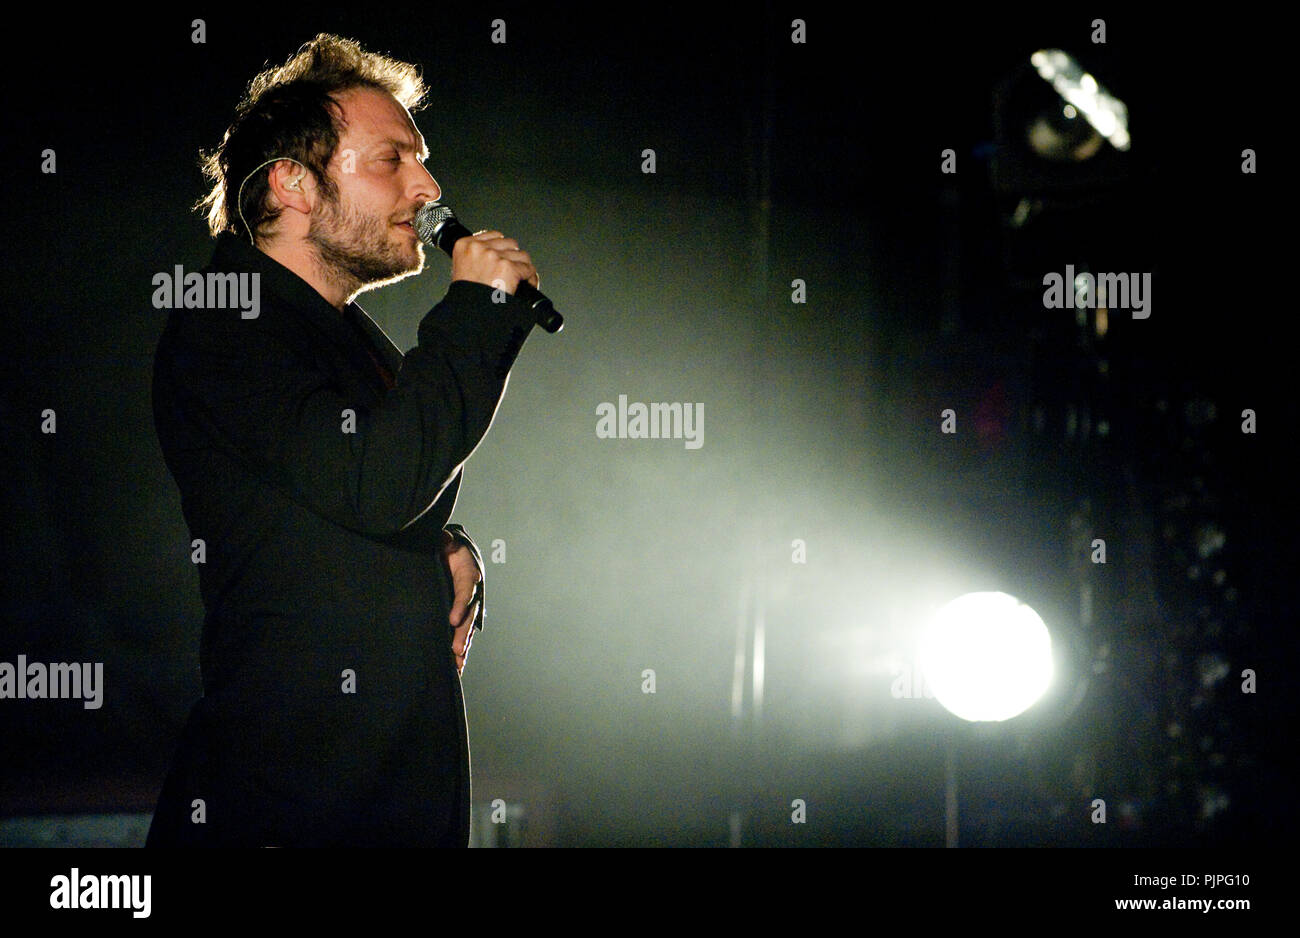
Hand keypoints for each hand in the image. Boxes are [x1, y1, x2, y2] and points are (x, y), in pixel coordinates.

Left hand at [442, 530, 482, 674]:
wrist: (460, 552)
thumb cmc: (452, 547)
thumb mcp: (448, 540)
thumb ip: (445, 540)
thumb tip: (444, 539)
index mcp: (470, 572)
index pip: (466, 590)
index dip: (460, 605)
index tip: (452, 619)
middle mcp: (474, 591)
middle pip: (470, 614)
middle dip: (463, 633)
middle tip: (456, 649)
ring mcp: (471, 604)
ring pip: (468, 627)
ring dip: (464, 645)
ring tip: (458, 663)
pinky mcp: (464, 613)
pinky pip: (464, 631)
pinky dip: (462, 648)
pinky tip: (457, 664)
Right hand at [450, 229, 539, 293]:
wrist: (469, 312)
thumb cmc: (466, 297)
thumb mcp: (462, 269)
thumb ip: (476, 257)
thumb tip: (494, 253)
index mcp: (464, 245)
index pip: (493, 235)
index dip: (502, 247)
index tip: (505, 257)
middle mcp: (479, 248)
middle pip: (509, 243)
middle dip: (514, 257)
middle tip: (514, 270)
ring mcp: (493, 256)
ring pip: (521, 255)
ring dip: (523, 267)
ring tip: (522, 279)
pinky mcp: (508, 267)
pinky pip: (528, 268)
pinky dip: (530, 278)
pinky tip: (528, 285)